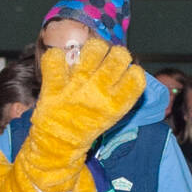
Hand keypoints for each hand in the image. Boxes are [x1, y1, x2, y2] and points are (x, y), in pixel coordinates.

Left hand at [30, 38, 146, 155]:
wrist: (59, 143)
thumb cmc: (88, 124)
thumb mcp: (112, 115)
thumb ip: (122, 91)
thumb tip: (128, 66)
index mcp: (116, 105)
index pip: (137, 75)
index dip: (132, 69)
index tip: (124, 74)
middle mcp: (98, 93)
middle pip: (119, 55)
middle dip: (114, 55)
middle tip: (106, 63)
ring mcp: (75, 87)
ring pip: (94, 47)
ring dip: (91, 50)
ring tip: (86, 60)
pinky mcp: (54, 84)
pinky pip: (56, 57)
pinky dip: (56, 57)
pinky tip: (60, 66)